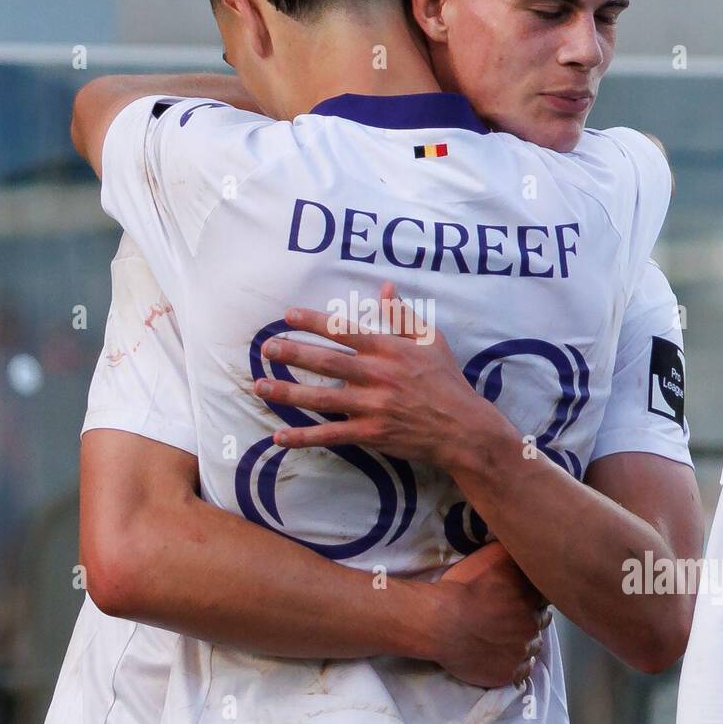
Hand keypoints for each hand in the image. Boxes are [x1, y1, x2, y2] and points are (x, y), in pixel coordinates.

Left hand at [253, 282, 491, 469]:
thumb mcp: (431, 340)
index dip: (313, 321)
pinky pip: (330, 435)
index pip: (343, 329)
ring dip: (287, 392)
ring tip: (260, 386)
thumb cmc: (446, 381)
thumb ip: (402, 315)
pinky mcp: (370, 434)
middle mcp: (376, 375)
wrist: (462, 427)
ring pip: (320, 398)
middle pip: (325, 361)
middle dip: (291, 353)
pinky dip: (303, 436)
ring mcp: (372, 406)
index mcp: (388, 349)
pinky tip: (279, 436)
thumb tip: (385, 287)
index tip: (287, 315)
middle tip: (266, 349)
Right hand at [433, 541, 551, 688]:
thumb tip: (528, 548)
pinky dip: (517, 664)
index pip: (546, 595)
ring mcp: (522, 650)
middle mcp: (532, 624)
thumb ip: (514, 555)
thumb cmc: (461, 587)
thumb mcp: (490, 558)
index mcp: (529, 596)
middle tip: (512, 617)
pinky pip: (523, 670)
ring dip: (524, 641)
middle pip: (541, 621)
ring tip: (506, 638)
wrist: (439, 623)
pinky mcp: (510, 672)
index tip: (523, 596)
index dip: (534, 596)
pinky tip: (504, 656)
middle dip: (531, 618)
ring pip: (534, 646)